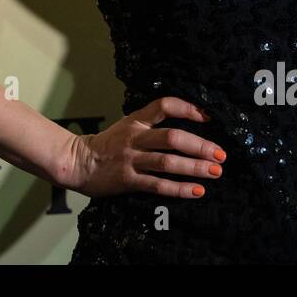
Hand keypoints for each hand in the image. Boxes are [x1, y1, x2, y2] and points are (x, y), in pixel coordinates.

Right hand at [61, 96, 226, 197]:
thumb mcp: (128, 126)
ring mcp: (131, 160)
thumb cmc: (108, 144)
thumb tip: (188, 131)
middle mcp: (135, 138)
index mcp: (135, 121)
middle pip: (171, 138)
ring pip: (168, 163)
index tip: (207, 116)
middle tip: (220, 154)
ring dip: (194, 168)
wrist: (77, 162)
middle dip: (199, 146)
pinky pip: (157, 185)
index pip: (163, 106)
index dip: (187, 108)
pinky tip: (196, 191)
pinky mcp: (128, 181)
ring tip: (215, 171)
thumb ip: (151, 125)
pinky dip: (179, 189)